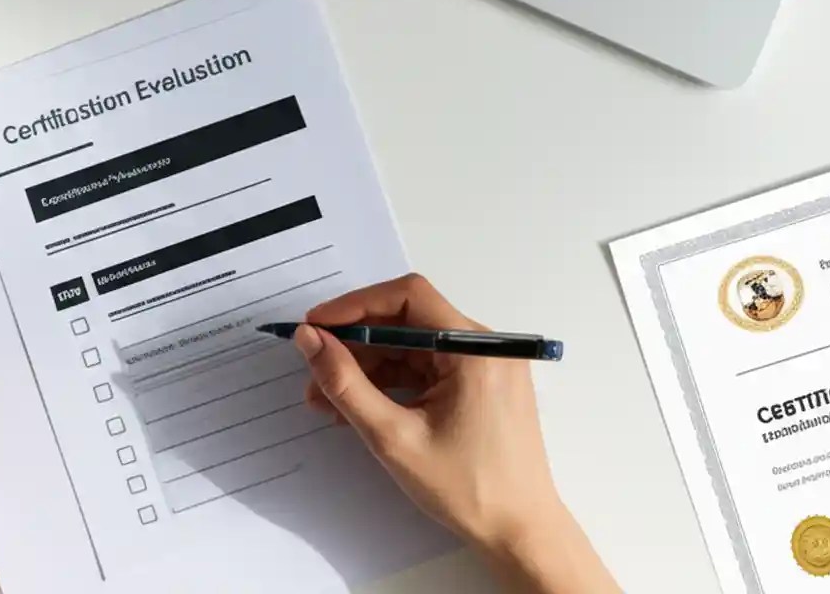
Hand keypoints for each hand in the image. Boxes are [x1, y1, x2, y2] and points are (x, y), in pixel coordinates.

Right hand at [297, 274, 616, 592]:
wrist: (519, 531)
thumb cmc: (467, 489)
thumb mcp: (393, 437)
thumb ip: (346, 384)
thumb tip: (310, 340)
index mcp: (475, 350)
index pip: (408, 297)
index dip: (355, 305)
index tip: (316, 327)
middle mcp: (485, 347)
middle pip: (408, 321)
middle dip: (356, 344)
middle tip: (314, 372)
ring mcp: (485, 366)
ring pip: (413, 347)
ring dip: (369, 367)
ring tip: (328, 400)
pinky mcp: (480, 385)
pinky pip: (427, 368)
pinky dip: (393, 382)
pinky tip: (360, 406)